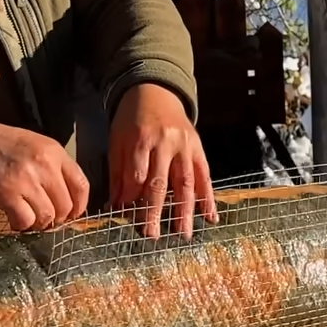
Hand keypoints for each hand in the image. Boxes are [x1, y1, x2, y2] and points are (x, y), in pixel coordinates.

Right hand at [0, 121, 89, 230]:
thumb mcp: (35, 147)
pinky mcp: (7, 194)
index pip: (81, 185)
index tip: (71, 215)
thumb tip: (67, 202)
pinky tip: (13, 217)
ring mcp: (26, 179)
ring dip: (38, 222)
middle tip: (43, 218)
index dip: (79, 206)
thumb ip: (53, 169)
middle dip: (57, 218)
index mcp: (54, 152)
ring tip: (27, 216)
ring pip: (48, 216)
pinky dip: (21, 224)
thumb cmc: (0, 147)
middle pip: (66, 205)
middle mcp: (44, 165)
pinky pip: (26, 221)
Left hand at [108, 84, 216, 238]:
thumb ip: (118, 173)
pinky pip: (205, 176)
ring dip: (185, 210)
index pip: (137, 174)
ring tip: (183, 233)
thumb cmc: (132, 120)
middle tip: (151, 235)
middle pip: (160, 182)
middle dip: (155, 211)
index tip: (126, 217)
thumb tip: (116, 205)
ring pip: (186, 182)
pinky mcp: (199, 149)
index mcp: (141, 139)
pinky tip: (210, 217)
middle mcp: (166, 143)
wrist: (156, 92)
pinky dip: (208, 198)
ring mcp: (185, 146)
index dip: (131, 197)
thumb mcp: (118, 140)